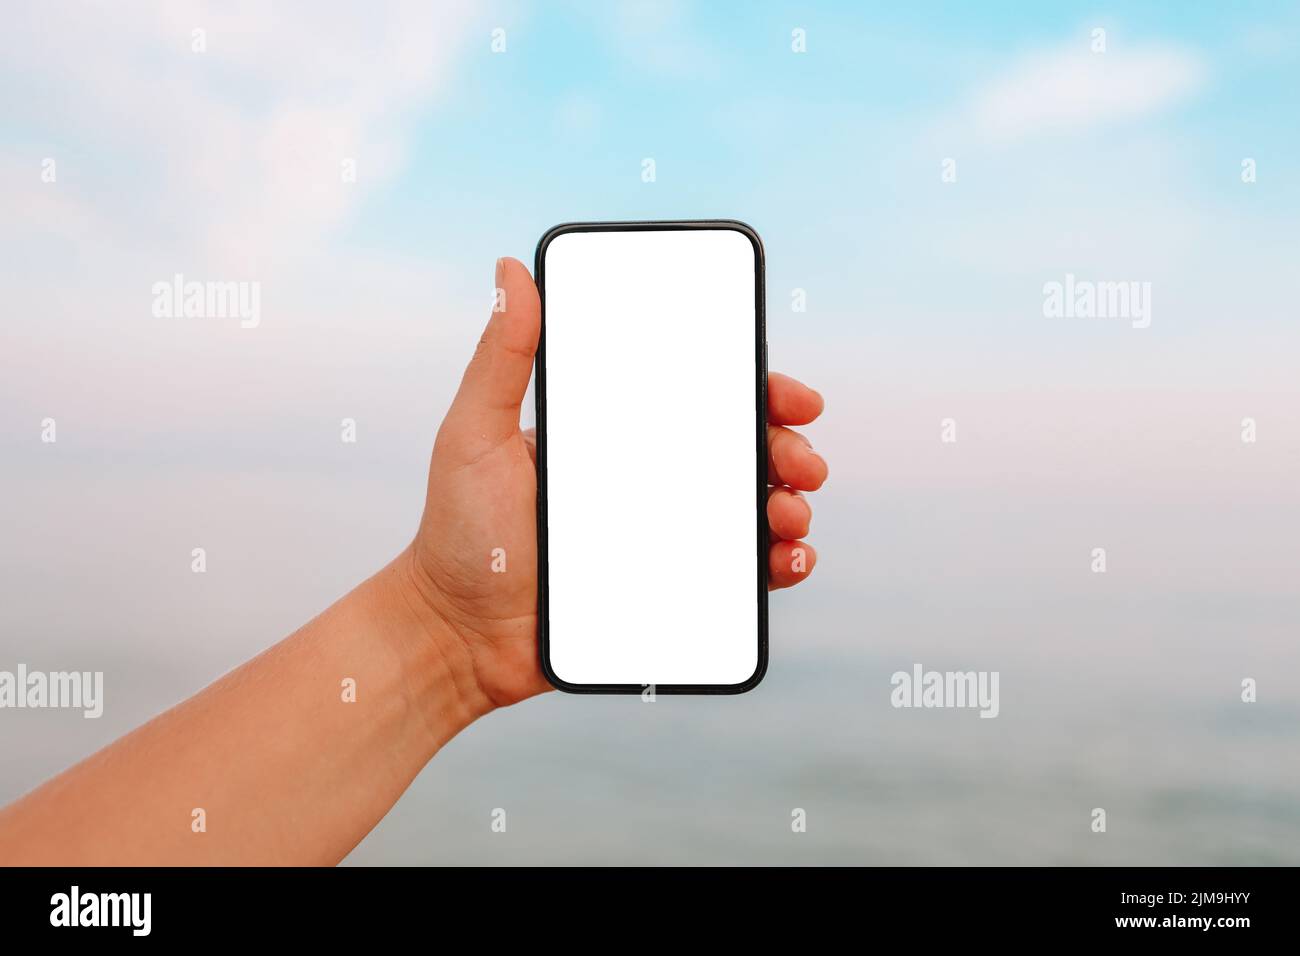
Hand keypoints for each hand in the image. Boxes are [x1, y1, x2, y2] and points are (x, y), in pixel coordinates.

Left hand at [401, 257, 827, 712]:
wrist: (458, 636)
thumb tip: (510, 271)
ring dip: (789, 505)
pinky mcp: (669, 590)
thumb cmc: (460, 533)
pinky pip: (737, 575)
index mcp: (616, 436)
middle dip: (787, 449)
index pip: (699, 398)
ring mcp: (662, 535)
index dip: (756, 391)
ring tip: (790, 513)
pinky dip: (775, 566)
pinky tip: (789, 562)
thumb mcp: (475, 434)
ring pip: (749, 511)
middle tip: (803, 461)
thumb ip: (500, 357)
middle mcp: (648, 480)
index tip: (790, 396)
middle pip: (739, 452)